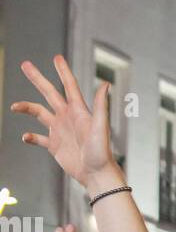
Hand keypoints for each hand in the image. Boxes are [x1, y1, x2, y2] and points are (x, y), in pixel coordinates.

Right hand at [12, 55, 116, 193]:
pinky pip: (39, 138)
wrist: (96, 174)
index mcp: (78, 110)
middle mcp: (67, 117)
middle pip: (49, 93)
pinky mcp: (55, 146)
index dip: (63, 71)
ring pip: (39, 113)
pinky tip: (25, 137)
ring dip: (26, 108)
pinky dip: (30, 137)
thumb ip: (101, 105)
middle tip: (25, 64)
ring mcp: (60, 131)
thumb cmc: (101, 151)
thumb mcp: (101, 126)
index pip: (69, 86)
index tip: (56, 57)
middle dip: (37, 79)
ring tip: (14, 106)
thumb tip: (105, 83)